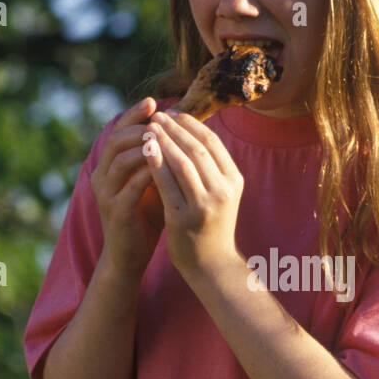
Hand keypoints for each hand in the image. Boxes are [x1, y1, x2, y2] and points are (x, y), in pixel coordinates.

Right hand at [91, 97, 164, 279]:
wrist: (130, 255)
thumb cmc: (146, 216)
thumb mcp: (153, 182)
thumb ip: (160, 160)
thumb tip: (182, 131)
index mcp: (109, 166)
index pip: (118, 131)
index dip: (133, 114)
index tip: (154, 101)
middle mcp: (102, 176)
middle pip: (116, 140)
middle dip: (139, 126)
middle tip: (160, 118)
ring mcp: (107, 193)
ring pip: (120, 159)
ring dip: (143, 146)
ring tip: (164, 138)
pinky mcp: (116, 211)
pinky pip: (130, 186)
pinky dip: (148, 173)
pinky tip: (166, 167)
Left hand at [142, 110, 243, 280]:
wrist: (211, 265)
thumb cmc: (212, 225)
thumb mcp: (221, 194)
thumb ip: (211, 167)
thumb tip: (192, 130)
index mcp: (234, 181)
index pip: (212, 142)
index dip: (191, 124)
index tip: (172, 113)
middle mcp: (223, 191)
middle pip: (197, 149)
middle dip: (175, 128)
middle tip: (157, 115)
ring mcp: (204, 205)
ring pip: (182, 163)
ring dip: (164, 141)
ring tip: (148, 128)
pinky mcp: (184, 218)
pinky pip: (166, 184)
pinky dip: (155, 163)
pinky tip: (144, 151)